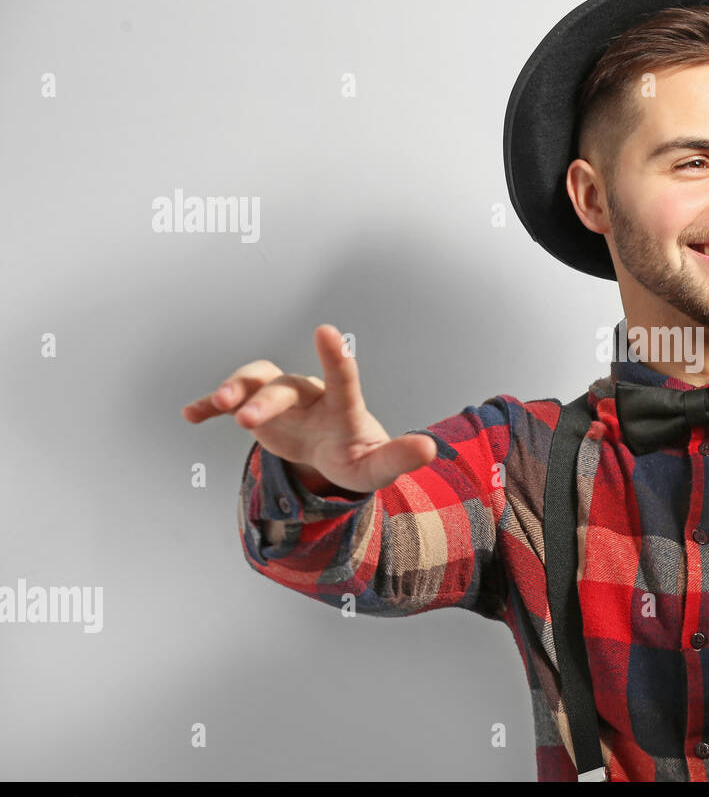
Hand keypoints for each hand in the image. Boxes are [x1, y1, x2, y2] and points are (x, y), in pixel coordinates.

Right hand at [180, 324, 437, 493]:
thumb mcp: (376, 466)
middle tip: (248, 422)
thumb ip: (399, 457)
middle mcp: (309, 393)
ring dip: (235, 390)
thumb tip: (431, 449)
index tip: (326, 331)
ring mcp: (280, 399)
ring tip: (218, 404)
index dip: (335, 358)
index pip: (342, 379)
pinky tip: (190, 414)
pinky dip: (209, 405)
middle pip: (287, 388)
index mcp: (342, 406)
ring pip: (255, 382)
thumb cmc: (356, 456)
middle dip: (267, 401)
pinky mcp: (256, 411)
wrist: (330, 453)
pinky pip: (229, 403)